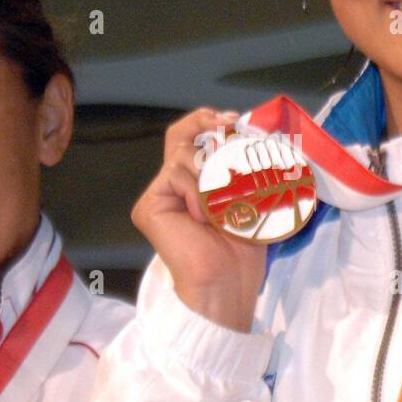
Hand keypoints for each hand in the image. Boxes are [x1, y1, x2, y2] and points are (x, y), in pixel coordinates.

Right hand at [131, 107, 267, 331]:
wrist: (227, 281)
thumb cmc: (242, 249)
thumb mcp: (251, 195)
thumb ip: (243, 166)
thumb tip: (251, 133)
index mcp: (195, 181)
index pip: (193, 135)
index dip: (208, 119)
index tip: (234, 119)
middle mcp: (173, 185)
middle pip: (181, 134)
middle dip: (209, 129)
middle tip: (232, 132)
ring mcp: (159, 195)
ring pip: (182, 153)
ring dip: (211, 172)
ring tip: (224, 201)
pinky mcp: (150, 206)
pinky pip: (175, 175)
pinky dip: (197, 191)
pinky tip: (204, 216)